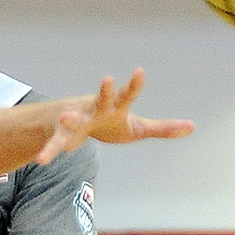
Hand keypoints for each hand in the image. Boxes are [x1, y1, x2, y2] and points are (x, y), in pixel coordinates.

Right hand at [37, 71, 193, 163]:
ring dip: (71, 119)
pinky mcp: (62, 135)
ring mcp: (78, 120)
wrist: (77, 123)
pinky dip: (49, 152)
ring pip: (74, 119)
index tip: (140, 72)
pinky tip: (42, 161)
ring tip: (65, 117)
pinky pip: (56, 144)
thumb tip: (192, 127)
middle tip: (107, 81)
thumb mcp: (138, 128)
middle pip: (102, 99)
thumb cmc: (111, 123)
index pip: (127, 94)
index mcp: (116, 106)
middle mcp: (96, 109)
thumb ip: (163, 129)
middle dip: (105, 91)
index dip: (134, 85)